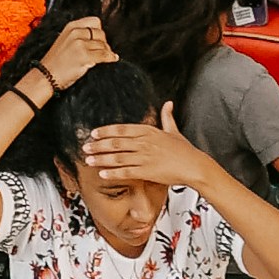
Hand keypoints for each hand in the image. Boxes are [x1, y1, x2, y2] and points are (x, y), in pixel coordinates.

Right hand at [40, 15, 110, 84]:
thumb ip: (79, 35)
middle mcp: (75, 33)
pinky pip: (104, 55)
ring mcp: (79, 44)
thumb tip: (98, 38)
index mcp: (71, 27)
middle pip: (101, 33)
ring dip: (107, 52)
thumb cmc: (55, 62)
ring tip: (106, 57)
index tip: (100, 40)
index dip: (100, 31)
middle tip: (103, 51)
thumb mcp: (65, 40)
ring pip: (103, 45)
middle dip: (104, 43)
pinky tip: (112, 59)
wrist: (46, 76)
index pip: (94, 21)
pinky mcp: (84, 56)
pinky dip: (111, 58)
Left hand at [76, 113, 193, 208]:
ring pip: (117, 157)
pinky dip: (113, 173)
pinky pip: (126, 172)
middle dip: (98, 145)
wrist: (193, 165)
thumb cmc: (184, 150)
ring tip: (89, 160)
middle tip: (85, 147)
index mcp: (148, 131)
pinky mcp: (147, 171)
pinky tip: (103, 174)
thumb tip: (168, 103)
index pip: (121, 129)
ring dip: (101, 159)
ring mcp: (144, 157)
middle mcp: (144, 142)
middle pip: (115, 143)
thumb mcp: (174, 131)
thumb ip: (167, 117)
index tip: (93, 133)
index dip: (106, 131)